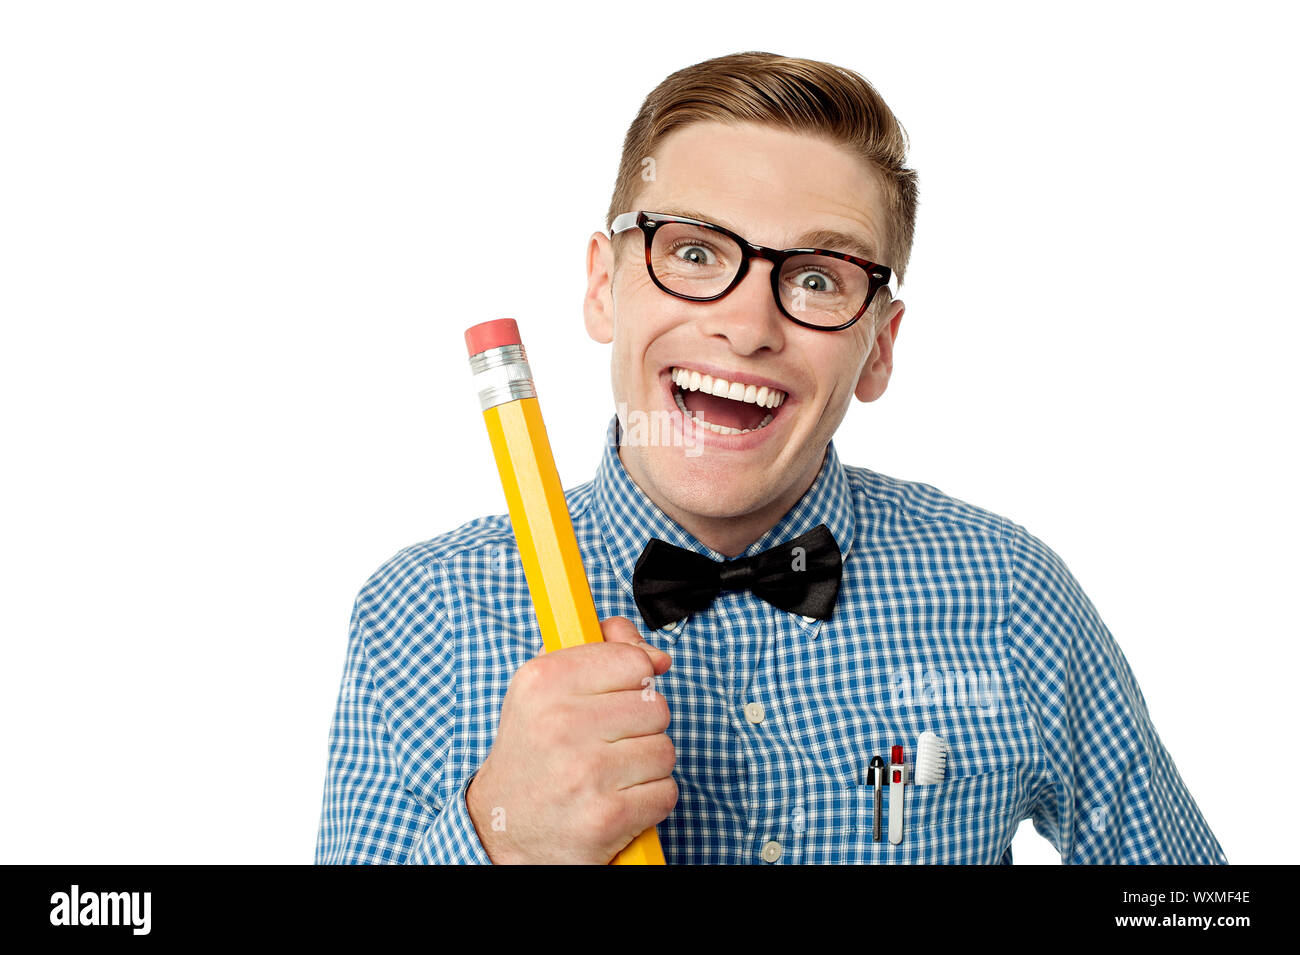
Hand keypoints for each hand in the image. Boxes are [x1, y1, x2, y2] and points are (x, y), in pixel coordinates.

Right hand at [466, 616, 675, 863]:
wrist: (503, 827)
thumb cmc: (534, 752)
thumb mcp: (547, 689)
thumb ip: (601, 652)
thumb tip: (657, 654)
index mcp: (544, 681)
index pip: (634, 661)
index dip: (634, 681)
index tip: (616, 697)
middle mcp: (560, 723)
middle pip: (656, 707)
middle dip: (640, 727)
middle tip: (606, 743)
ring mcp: (584, 772)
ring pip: (665, 750)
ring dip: (646, 766)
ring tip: (608, 773)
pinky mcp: (606, 816)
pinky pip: (665, 792)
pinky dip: (648, 800)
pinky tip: (615, 799)